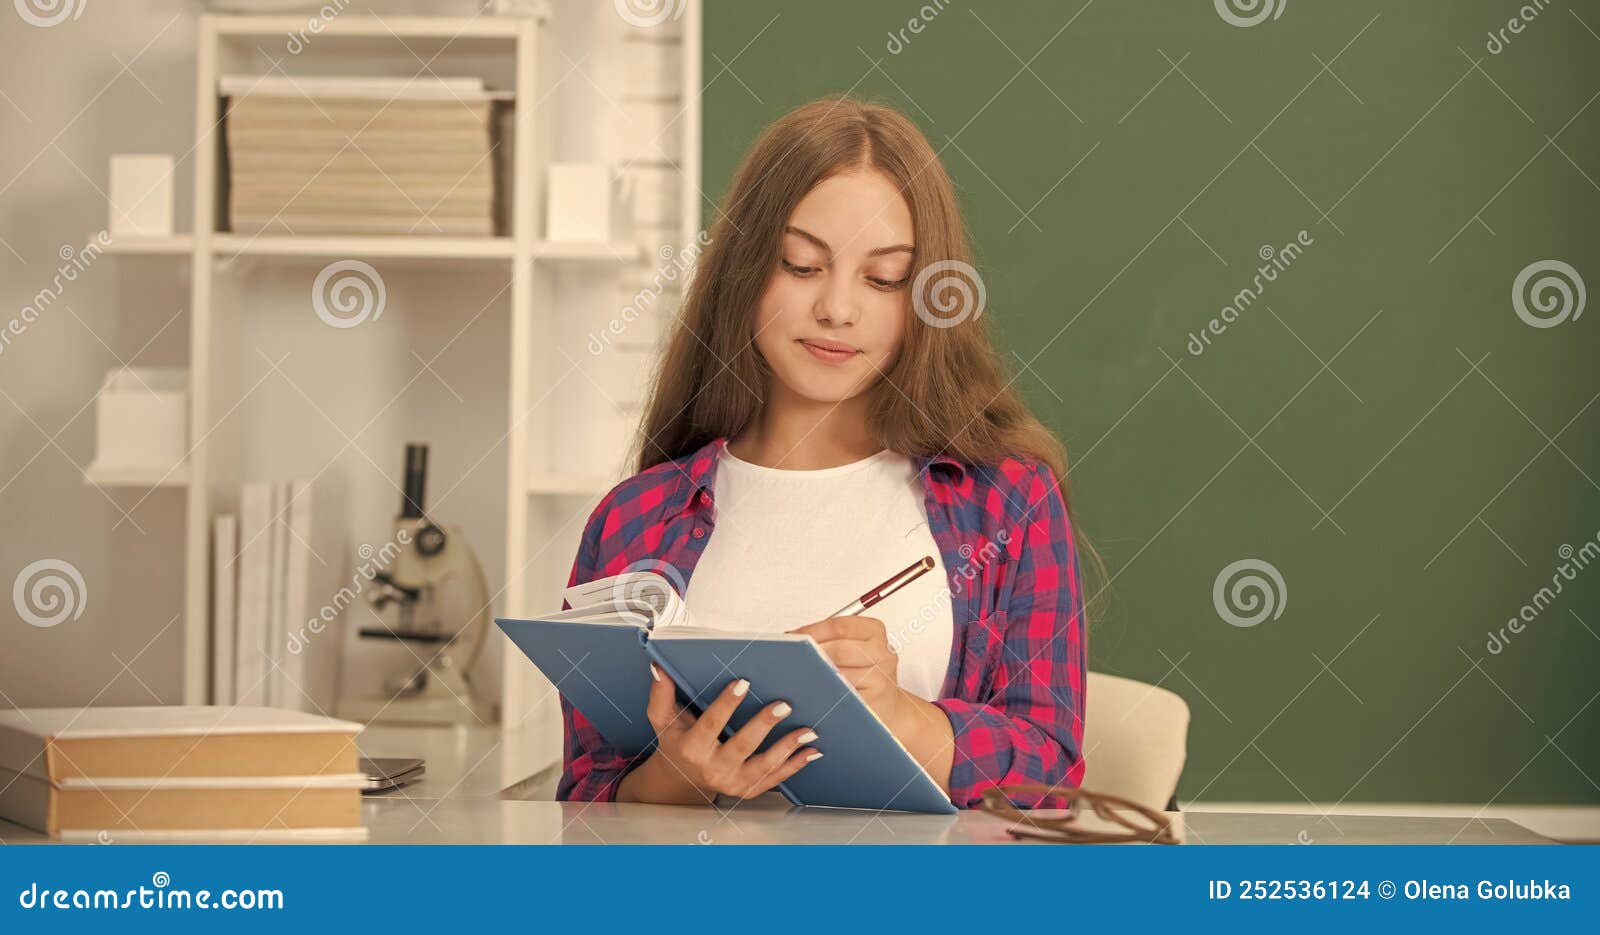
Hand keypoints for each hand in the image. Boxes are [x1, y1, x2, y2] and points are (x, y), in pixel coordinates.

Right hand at [621, 666, 821, 804]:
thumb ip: (660, 693)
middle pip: (742, 746)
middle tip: (784, 704)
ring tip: (807, 730)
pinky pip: (775, 779)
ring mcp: (732, 783)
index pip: (710, 724)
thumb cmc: (676, 741)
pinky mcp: (749, 790)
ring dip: (787, 748)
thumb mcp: (663, 719)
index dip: (727, 704)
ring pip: (763, 766)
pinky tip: (811, 751)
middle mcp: (713, 769)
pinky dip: (795, 765)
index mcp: (692, 748)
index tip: (743, 682)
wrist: (683, 778)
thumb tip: (659, 666)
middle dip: (763, 725)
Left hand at [791, 616, 910, 725]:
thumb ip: (829, 638)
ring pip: (839, 675)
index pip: (840, 626)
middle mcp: (882, 652)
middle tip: (789, 658)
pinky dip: (824, 693)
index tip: (791, 637)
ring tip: (796, 675)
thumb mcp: (854, 647)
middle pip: (839, 650)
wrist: (889, 705)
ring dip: (815, 675)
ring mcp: (880, 679)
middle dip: (811, 654)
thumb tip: (791, 639)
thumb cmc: (864, 672)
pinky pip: (842, 696)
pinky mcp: (873, 702)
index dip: (812, 630)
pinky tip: (811, 692)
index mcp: (875, 631)